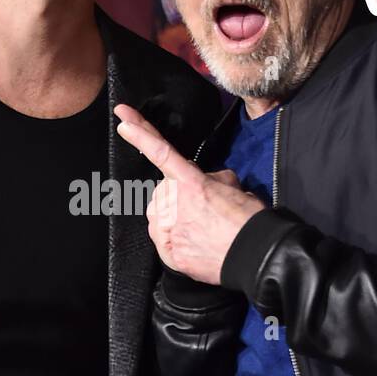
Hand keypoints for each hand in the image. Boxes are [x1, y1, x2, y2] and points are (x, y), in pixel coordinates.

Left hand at [114, 103, 265, 285]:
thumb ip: (211, 178)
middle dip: (180, 196)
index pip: (160, 151)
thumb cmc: (247, 220)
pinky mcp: (167, 251)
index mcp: (189, 182)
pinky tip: (195, 243)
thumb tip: (205, 182)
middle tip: (206, 210)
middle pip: (164, 192)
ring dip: (176, 218)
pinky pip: (164, 240)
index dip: (140, 134)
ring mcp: (167, 228)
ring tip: (203, 229)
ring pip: (161, 215)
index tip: (122, 120)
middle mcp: (172, 203)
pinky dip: (177, 241)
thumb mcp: (234, 186)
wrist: (253, 255)